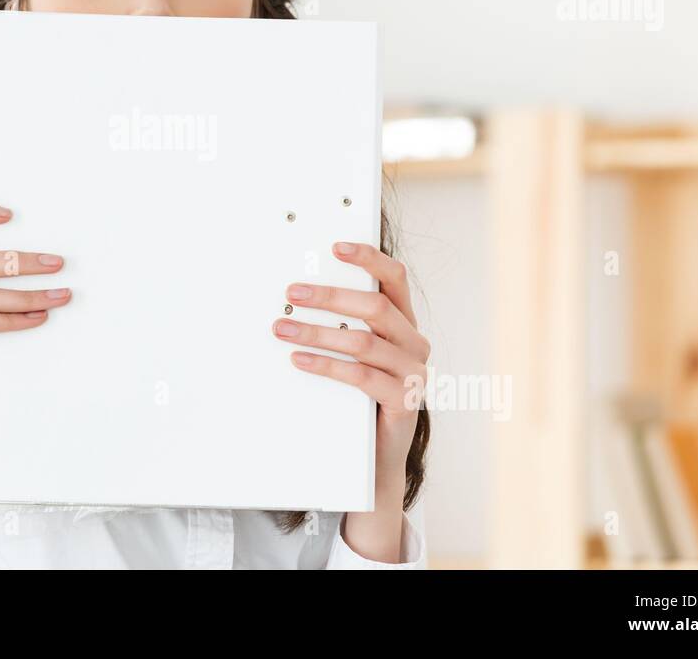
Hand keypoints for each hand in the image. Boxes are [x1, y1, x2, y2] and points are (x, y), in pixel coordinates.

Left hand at [271, 240, 429, 560]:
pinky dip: (326, 365)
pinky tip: (300, 360)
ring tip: (283, 330)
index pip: (395, 278)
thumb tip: (297, 295)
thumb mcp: (356, 351)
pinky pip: (362, 377)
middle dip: (329, 297)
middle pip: (374, 307)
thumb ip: (341, 323)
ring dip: (318, 333)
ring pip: (364, 342)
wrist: (379, 451)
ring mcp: (412, 373)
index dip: (369, 259)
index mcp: (404, 321)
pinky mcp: (404, 402)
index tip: (336, 247)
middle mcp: (414, 342)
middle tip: (292, 293)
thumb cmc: (363, 392)